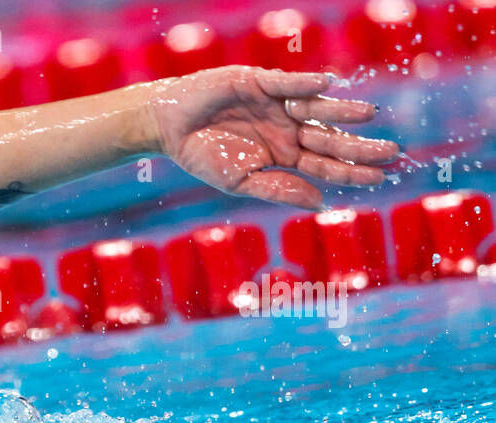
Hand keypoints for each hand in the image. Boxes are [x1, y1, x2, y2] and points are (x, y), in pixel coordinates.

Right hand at [146, 66, 399, 210]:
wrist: (168, 127)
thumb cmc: (200, 156)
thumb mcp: (239, 181)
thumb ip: (278, 189)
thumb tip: (320, 202)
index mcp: (283, 156)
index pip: (325, 166)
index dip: (351, 172)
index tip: (381, 179)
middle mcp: (286, 130)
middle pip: (329, 139)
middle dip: (359, 146)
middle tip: (392, 152)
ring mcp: (276, 105)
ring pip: (317, 109)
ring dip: (342, 110)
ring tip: (369, 114)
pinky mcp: (260, 83)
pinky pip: (287, 83)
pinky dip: (305, 84)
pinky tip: (326, 86)